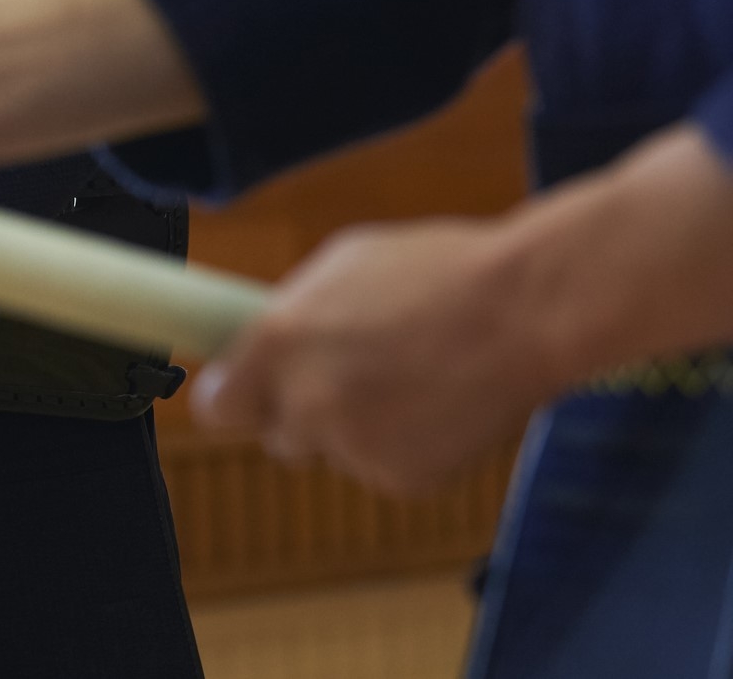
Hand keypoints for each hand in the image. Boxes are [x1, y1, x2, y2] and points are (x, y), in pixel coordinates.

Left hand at [191, 217, 559, 494]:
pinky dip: (405, 447)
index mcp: (278, 344)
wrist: (528, 310)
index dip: (233, 397)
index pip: (216, 406)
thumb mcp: (343, 266)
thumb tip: (264, 337)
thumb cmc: (438, 270)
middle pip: (277, 435)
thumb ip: (294, 314)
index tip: (246, 390)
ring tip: (411, 378)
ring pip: (335, 451)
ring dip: (357, 428)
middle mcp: (306, 403)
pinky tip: (440, 403)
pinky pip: (385, 468)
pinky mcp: (403, 479)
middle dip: (300, 412)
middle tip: (345, 378)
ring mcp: (354, 448)